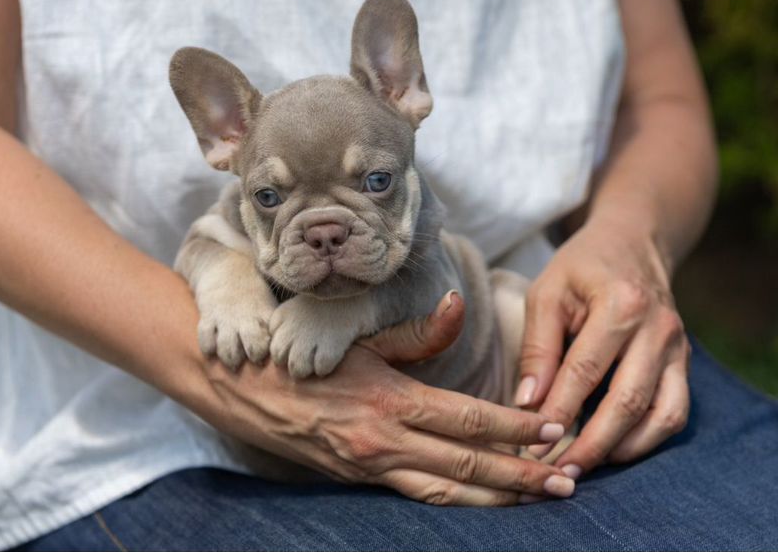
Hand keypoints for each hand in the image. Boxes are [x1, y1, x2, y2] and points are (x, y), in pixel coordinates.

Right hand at [199, 292, 575, 505]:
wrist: (239, 387)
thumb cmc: (302, 354)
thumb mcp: (358, 336)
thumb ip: (416, 332)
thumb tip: (459, 306)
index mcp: (389, 400)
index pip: (468, 420)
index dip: (515, 429)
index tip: (552, 430)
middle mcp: (384, 441)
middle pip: (468, 465)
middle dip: (522, 476)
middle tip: (568, 481)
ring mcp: (370, 466)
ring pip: (446, 492)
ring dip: (495, 499)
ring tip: (536, 500)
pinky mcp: (357, 478)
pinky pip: (414, 495)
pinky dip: (453, 500)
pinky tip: (480, 501)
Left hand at [516, 215, 690, 475]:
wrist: (633, 243)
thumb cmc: (581, 268)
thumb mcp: (547, 293)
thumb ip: (538, 347)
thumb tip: (528, 403)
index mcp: (621, 304)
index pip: (585, 372)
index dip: (557, 413)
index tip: (531, 444)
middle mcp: (659, 329)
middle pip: (627, 402)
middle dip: (590, 444)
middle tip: (557, 471)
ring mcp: (678, 348)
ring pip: (658, 416)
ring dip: (619, 450)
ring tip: (581, 467)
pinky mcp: (685, 363)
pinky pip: (674, 413)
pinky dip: (645, 440)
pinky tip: (612, 450)